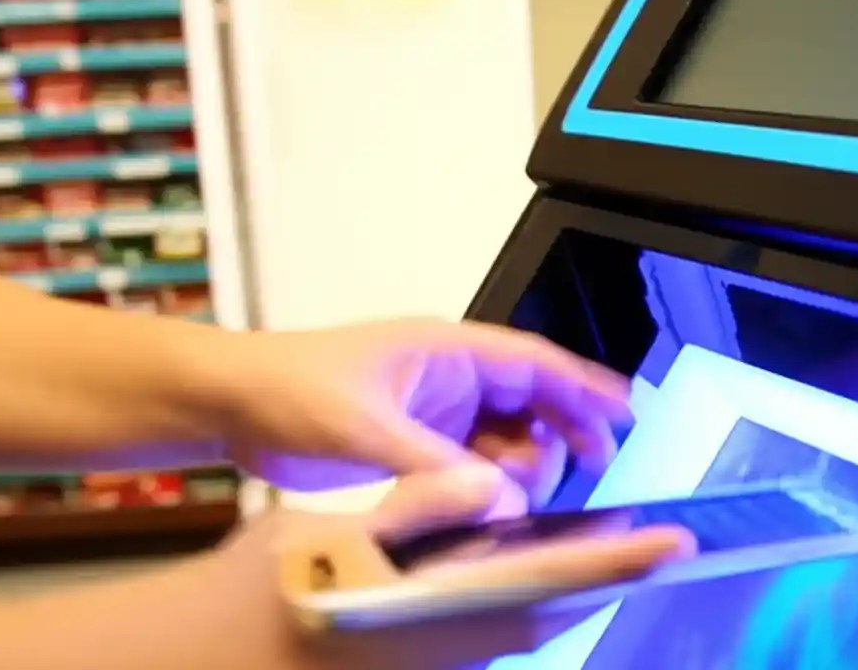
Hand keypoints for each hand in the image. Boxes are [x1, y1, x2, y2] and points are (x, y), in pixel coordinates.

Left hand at [216, 319, 632, 505]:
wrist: (232, 403)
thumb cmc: (291, 388)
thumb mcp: (364, 425)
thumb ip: (432, 464)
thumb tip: (502, 499)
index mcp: (446, 349)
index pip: (533, 361)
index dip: (583, 384)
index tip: (625, 408)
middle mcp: (449, 378)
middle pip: (530, 399)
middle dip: (566, 427)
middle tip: (596, 461)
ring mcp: (433, 412)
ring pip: (504, 437)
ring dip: (524, 463)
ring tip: (527, 494)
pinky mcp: (414, 444)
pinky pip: (471, 464)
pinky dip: (490, 484)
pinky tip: (496, 507)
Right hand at [228, 464, 693, 669]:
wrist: (211, 659)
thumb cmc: (265, 593)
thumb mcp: (333, 535)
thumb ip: (418, 509)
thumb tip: (493, 484)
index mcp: (438, 607)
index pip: (552, 578)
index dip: (617, 559)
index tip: (672, 542)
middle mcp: (452, 647)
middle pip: (554, 612)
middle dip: (606, 577)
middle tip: (648, 540)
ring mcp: (438, 665)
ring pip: (529, 628)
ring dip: (571, 590)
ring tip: (601, 549)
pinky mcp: (419, 669)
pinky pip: (497, 637)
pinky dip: (527, 602)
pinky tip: (522, 572)